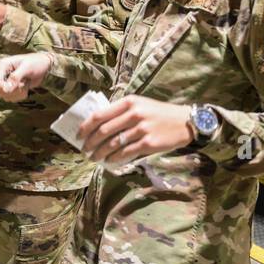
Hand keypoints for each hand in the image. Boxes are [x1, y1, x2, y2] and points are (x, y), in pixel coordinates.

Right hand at [0, 53, 52, 101]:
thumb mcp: (27, 68)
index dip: (6, 89)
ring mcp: (6, 81)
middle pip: (1, 92)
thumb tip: (6, 90)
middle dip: (15, 91)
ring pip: (7, 96)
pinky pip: (12, 98)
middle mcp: (2, 74)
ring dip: (18, 93)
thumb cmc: (36, 63)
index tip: (19, 85)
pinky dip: (20, 95)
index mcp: (3, 65)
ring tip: (26, 83)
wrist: (44, 66)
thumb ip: (16, 78)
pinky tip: (26, 87)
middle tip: (24, 83)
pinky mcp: (11, 87)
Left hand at [79, 96, 195, 163]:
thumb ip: (121, 112)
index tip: (78, 135)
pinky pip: (125, 152)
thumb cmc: (159, 114)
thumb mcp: (140, 105)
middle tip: (84, 150)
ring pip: (113, 143)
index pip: (100, 115)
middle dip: (90, 142)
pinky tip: (109, 161)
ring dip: (100, 153)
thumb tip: (98, 126)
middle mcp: (134, 114)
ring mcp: (142, 129)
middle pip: (103, 131)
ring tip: (94, 158)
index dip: (86, 127)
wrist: (185, 122)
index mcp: (129, 102)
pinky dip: (114, 158)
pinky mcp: (149, 143)